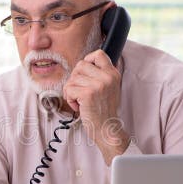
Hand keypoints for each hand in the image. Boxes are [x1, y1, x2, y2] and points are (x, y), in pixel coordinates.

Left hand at [63, 49, 129, 164]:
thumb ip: (100, 75)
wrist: (107, 129)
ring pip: (72, 78)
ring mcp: (98, 85)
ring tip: (79, 101)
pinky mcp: (88, 94)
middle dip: (75, 78)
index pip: (98, 54)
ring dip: (71, 90)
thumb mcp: (109, 88)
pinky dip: (69, 98)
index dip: (87, 60)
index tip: (84, 73)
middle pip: (80, 65)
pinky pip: (69, 89)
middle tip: (79, 91)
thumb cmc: (103, 110)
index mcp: (113, 74)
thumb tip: (83, 64)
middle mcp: (107, 77)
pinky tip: (78, 106)